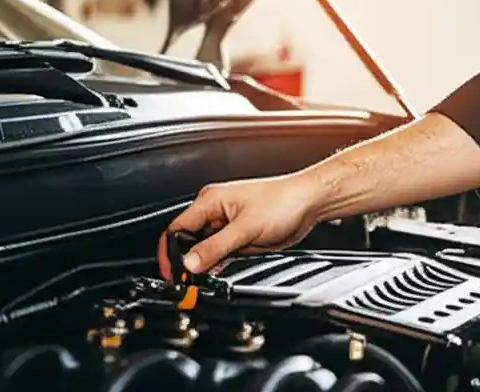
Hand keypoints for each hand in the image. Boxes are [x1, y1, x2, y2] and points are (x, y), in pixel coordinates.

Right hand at [156, 171, 327, 279]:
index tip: (171, 272)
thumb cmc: (284, 202)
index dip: (170, 252)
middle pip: (188, 240)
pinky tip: (221, 268)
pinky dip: (218, 262)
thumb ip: (215, 247)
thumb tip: (190, 263)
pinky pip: (220, 252)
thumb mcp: (245, 228)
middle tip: (189, 279)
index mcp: (210, 201)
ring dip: (205, 262)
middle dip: (188, 260)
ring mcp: (227, 224)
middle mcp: (215, 211)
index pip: (177, 229)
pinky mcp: (239, 236)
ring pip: (204, 248)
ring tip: (207, 274)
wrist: (309, 203)